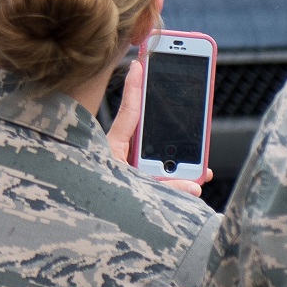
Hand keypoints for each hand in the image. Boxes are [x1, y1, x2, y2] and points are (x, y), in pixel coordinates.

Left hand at [105, 56, 213, 196]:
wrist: (85, 222)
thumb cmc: (98, 201)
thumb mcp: (131, 191)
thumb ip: (164, 188)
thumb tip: (193, 186)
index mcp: (114, 148)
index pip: (128, 112)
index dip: (134, 87)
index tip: (138, 63)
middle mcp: (122, 156)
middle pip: (152, 138)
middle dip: (173, 130)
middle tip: (190, 110)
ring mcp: (127, 170)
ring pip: (158, 162)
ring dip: (180, 166)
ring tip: (202, 169)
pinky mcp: (133, 185)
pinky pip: (158, 182)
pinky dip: (176, 184)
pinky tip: (194, 187)